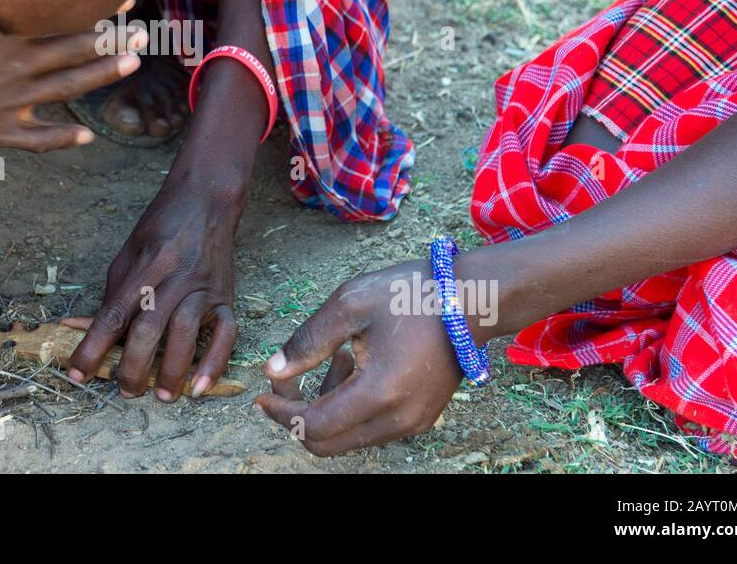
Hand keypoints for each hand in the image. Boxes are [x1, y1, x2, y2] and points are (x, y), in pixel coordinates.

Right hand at [0, 19, 144, 162]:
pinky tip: (87, 138)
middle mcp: (14, 66)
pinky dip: (64, 139)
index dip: (93, 5)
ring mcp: (11, 103)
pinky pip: (40, 139)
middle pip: (73, 51)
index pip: (57, 15)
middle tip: (142, 33)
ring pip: (67, 89)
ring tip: (131, 65)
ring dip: (101, 77)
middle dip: (111, 41)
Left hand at [64, 172, 238, 399]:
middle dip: (133, 366)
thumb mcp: (129, 252)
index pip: (115, 313)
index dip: (93, 346)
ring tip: (161, 396)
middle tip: (124, 391)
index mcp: (146, 264)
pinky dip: (214, 362)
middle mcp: (176, 276)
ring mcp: (204, 287)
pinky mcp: (226, 296)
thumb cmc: (162, 225)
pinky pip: (226, 334)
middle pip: (149, 328)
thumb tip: (89, 330)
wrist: (206, 199)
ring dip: (172, 371)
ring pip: (185, 333)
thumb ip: (113, 292)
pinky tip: (199, 386)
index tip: (78, 373)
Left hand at [256, 260, 461, 456]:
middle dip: (297, 414)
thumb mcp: (349, 304)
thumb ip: (307, 341)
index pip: (313, 426)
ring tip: (333, 357)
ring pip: (349, 437)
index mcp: (380, 393)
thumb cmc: (411, 293)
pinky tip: (354, 364)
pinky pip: (371, 427)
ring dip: (325, 407)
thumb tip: (274, 371)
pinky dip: (350, 405)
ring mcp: (413, 422)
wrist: (473, 298)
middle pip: (328, 443)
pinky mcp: (421, 417)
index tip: (263, 392)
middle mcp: (399, 419)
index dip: (281, 412)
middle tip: (287, 378)